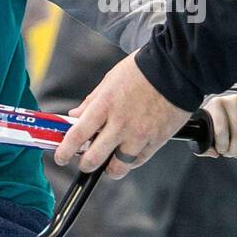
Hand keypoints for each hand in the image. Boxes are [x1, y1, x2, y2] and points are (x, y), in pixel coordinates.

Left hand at [54, 52, 190, 178]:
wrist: (175, 68)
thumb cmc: (142, 70)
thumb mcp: (110, 80)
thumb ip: (91, 101)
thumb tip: (76, 116)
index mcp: (104, 106)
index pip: (77, 136)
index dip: (65, 151)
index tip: (61, 157)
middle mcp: (120, 124)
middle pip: (94, 159)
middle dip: (85, 165)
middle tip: (85, 163)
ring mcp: (139, 135)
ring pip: (118, 167)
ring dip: (110, 168)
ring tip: (109, 164)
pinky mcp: (157, 140)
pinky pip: (139, 160)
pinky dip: (131, 161)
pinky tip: (129, 155)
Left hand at [199, 91, 236, 157]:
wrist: (229, 104)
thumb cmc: (216, 120)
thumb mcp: (204, 129)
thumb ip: (204, 144)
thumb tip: (215, 153)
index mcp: (217, 104)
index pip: (221, 132)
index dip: (222, 147)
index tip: (221, 151)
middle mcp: (235, 100)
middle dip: (236, 151)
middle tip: (232, 153)